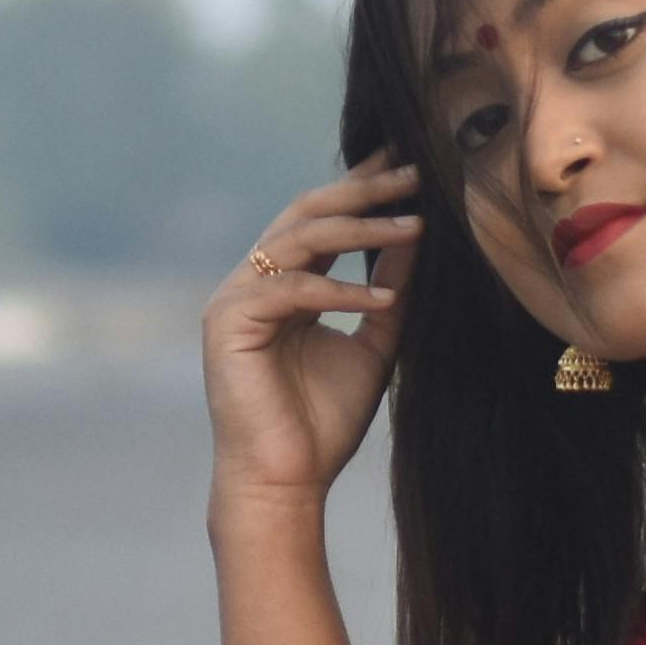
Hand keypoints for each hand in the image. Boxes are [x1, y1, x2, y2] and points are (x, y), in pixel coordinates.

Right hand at [202, 163, 419, 520]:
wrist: (285, 481)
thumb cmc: (323, 424)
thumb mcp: (373, 343)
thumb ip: (391, 290)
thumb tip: (419, 235)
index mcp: (281, 284)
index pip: (321, 219)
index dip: (362, 188)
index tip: (408, 162)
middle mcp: (253, 283)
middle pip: (306, 212)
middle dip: (362, 189)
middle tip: (412, 170)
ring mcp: (234, 298)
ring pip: (300, 238)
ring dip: (362, 229)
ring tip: (415, 224)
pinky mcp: (226, 322)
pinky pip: (291, 288)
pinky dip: (341, 289)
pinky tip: (385, 299)